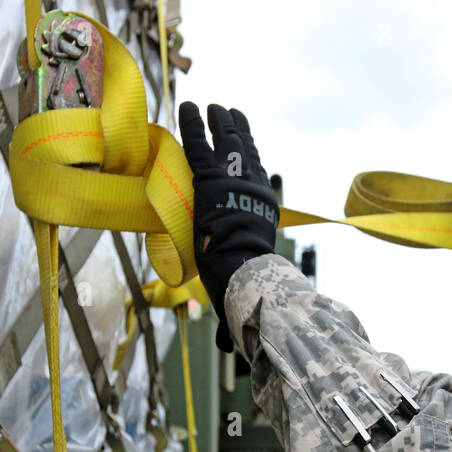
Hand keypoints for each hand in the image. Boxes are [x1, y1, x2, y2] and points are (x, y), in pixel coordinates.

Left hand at [180, 101, 278, 349]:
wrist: (244, 275)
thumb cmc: (247, 290)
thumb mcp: (241, 286)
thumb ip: (230, 303)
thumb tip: (224, 346)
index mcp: (264, 207)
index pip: (258, 172)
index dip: (251, 153)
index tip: (245, 138)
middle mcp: (254, 189)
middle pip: (246, 150)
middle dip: (236, 129)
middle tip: (227, 112)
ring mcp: (233, 181)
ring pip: (226, 141)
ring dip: (217, 121)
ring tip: (210, 105)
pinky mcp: (211, 179)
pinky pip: (199, 146)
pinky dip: (193, 125)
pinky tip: (188, 109)